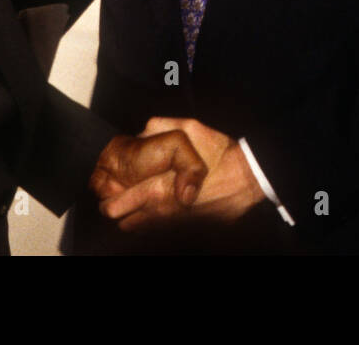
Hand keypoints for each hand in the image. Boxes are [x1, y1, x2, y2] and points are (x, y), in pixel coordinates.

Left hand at [97, 117, 265, 230]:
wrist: (250, 177)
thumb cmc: (220, 152)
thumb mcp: (189, 128)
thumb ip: (158, 128)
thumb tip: (140, 133)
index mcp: (156, 190)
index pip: (116, 207)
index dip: (108, 200)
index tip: (109, 189)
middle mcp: (162, 213)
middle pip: (124, 224)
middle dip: (120, 211)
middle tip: (121, 197)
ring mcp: (176, 225)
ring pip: (142, 230)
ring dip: (138, 218)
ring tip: (143, 201)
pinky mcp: (190, 230)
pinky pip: (162, 230)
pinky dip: (157, 222)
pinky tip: (165, 207)